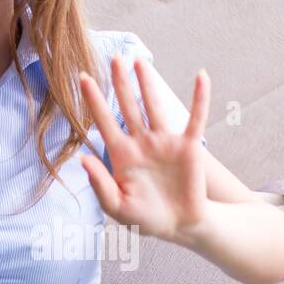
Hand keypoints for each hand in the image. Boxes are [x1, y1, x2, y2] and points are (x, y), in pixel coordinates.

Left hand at [78, 53, 210, 238]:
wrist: (179, 226)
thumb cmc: (145, 218)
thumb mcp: (117, 207)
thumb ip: (100, 184)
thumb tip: (83, 160)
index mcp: (122, 155)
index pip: (104, 122)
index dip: (94, 101)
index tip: (83, 78)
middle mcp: (142, 142)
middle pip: (128, 107)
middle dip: (120, 83)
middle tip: (114, 58)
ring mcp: (165, 142)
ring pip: (155, 106)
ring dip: (148, 84)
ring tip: (140, 61)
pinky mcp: (189, 146)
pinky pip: (196, 119)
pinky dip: (200, 98)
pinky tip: (201, 76)